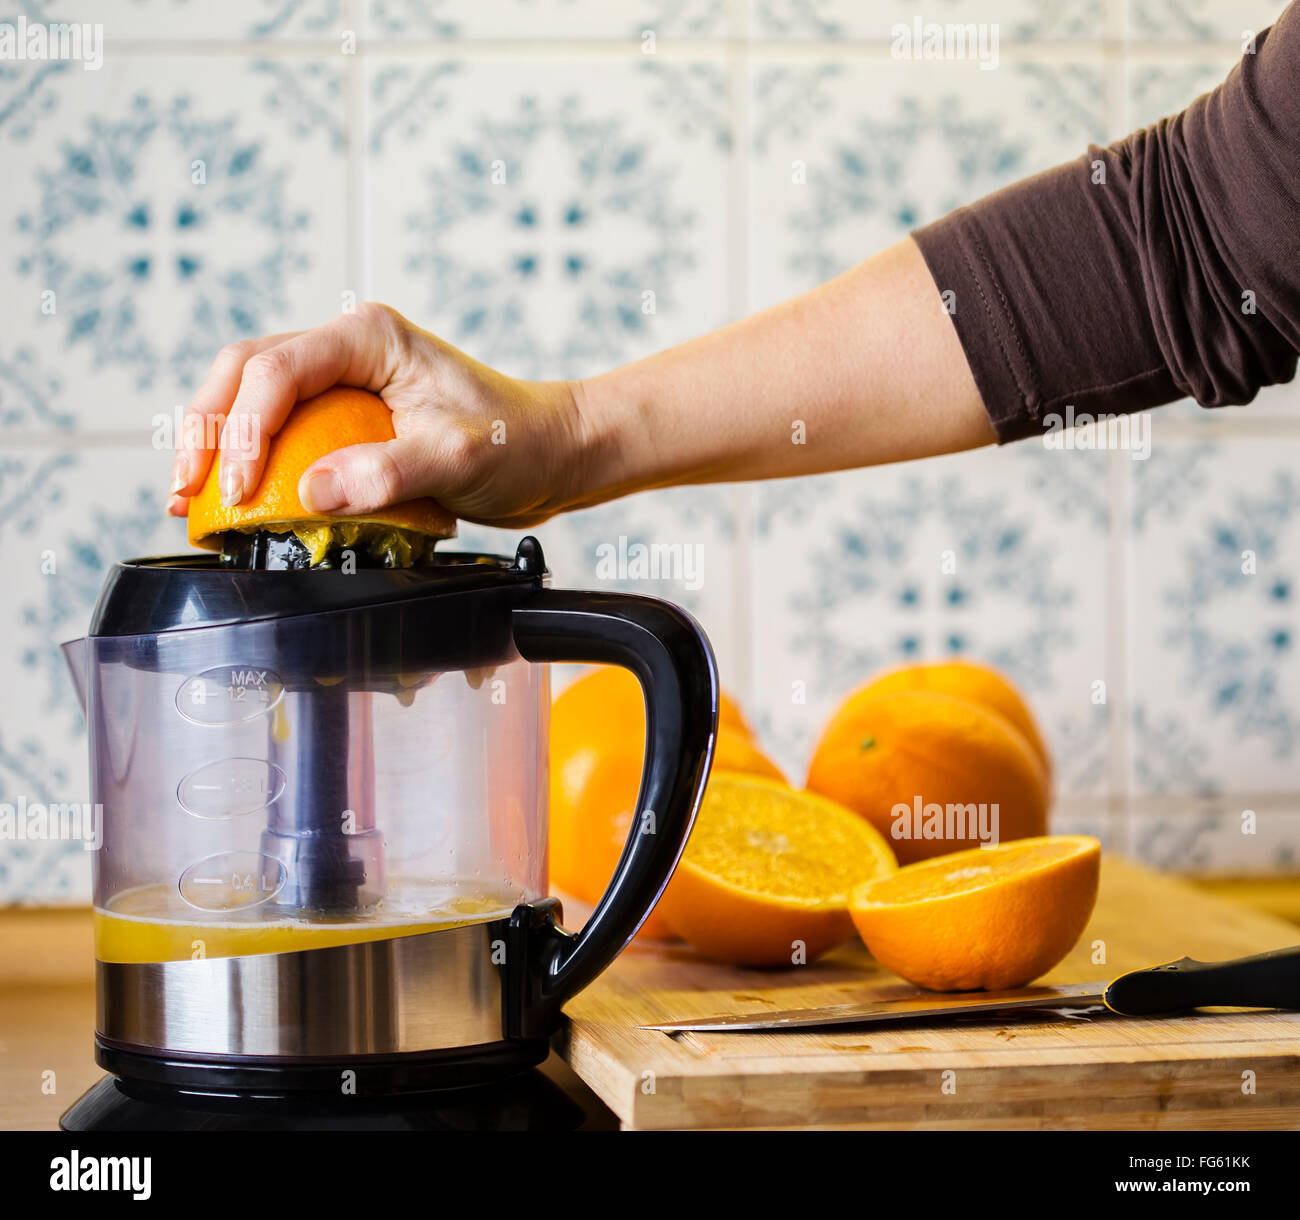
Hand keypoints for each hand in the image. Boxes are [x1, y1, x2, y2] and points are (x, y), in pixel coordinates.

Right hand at [168, 304, 606, 528]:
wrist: (552, 452)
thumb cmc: (518, 442)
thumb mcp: (458, 458)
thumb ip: (389, 473)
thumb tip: (310, 494)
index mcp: (369, 338)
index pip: (277, 370)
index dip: (244, 431)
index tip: (238, 492)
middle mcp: (348, 349)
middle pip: (244, 372)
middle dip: (207, 429)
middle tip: (186, 490)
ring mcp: (345, 380)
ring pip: (252, 396)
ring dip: (218, 443)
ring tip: (191, 497)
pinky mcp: (348, 415)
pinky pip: (283, 429)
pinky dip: (252, 460)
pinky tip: (236, 498)